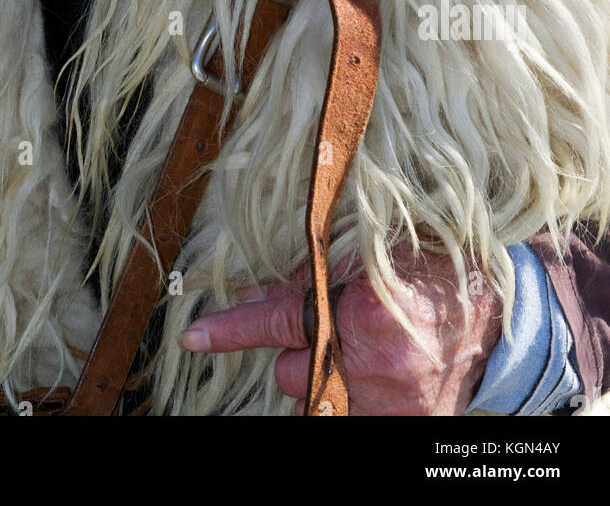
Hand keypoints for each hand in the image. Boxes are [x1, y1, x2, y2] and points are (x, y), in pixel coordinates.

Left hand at [179, 248, 501, 415]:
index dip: (234, 329)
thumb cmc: (428, 275)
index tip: (195, 337)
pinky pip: (341, 418)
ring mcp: (391, 406)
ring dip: (324, 376)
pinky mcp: (403, 428)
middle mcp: (377, 367)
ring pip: (314, 400)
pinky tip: (370, 375)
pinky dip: (345, 397)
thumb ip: (309, 277)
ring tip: (362, 349)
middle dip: (304, 348)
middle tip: (339, 325)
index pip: (283, 322)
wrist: (493, 316)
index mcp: (368, 314)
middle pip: (293, 371)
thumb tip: (251, 297)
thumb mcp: (368, 258)